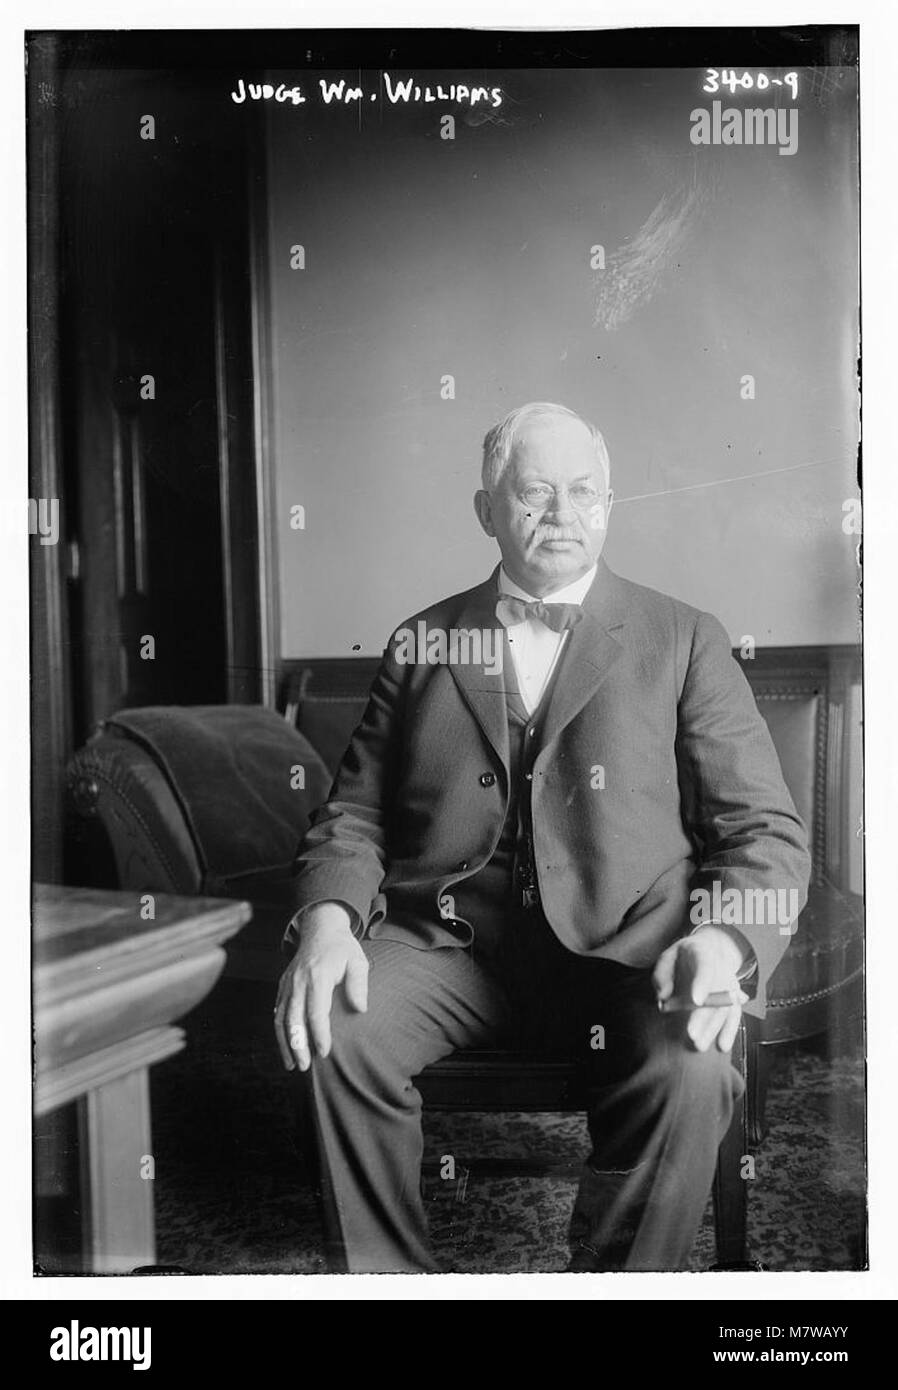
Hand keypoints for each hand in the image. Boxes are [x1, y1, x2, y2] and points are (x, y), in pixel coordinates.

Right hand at [274, 905, 368, 1071]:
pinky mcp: (283, 986)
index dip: (319, 1033)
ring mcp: (288, 984)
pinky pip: (278, 1011)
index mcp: (318, 976)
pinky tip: (286, 1046)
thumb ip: (358, 984)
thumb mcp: (357, 961)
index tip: (325, 1052)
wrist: (320, 929)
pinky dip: (280, 1031)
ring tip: (292, 1064)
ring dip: (285, 1042)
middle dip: (297, 1045)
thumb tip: (360, 1009)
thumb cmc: (342, 949)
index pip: (316, 1010)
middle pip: (294, 1018)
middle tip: (304, 1066)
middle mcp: (299, 981)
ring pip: (281, 1017)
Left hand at [652, 928, 748, 1052]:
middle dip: (704, 1015)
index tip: (696, 1001)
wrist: (710, 949)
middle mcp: (721, 969)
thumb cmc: (683, 957)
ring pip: (725, 1007)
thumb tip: (663, 997)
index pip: (705, 967)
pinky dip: (729, 1031)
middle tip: (691, 1034)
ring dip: (713, 1028)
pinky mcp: (733, 998)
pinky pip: (734, 1014)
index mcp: (703, 953)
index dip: (702, 984)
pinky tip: (723, 1046)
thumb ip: (662, 974)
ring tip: (699, 1045)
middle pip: (716, 992)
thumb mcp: (668, 957)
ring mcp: (730, 984)